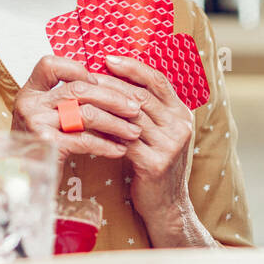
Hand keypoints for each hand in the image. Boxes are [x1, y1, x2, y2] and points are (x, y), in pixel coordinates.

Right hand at [12, 55, 144, 166]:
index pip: (49, 64)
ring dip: (115, 122)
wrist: (24, 183)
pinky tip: (120, 150)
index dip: (75, 68)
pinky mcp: (46, 145)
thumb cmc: (41, 149)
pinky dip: (106, 144)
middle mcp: (29, 104)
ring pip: (86, 113)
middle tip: (135, 108)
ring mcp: (36, 123)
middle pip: (78, 89)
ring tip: (133, 131)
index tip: (98, 81)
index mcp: (29, 92)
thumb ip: (66, 102)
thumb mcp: (46, 119)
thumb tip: (107, 87)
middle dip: (112, 98)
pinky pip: (84, 140)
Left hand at [95, 54, 195, 231]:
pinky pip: (123, 141)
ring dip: (103, 106)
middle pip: (140, 96)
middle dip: (110, 84)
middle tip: (86, 76)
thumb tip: (117, 81)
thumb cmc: (156, 164)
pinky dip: (104, 132)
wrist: (167, 205)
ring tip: (82, 98)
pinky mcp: (156, 163)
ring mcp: (170, 144)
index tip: (108, 58)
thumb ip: (148, 110)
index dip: (132, 67)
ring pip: (129, 116)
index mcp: (181, 112)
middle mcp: (179, 125)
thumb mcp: (159, 132)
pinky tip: (86, 126)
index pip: (157, 80)